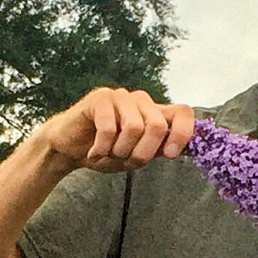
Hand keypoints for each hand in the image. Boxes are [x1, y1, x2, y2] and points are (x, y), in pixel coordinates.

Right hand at [36, 87, 194, 173]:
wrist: (70, 149)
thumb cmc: (107, 152)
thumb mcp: (139, 155)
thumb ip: (160, 149)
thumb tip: (187, 148)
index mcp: (156, 114)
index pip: (184, 113)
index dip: (182, 134)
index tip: (168, 155)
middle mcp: (142, 101)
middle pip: (158, 126)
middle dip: (142, 153)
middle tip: (125, 161)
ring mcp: (121, 96)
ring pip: (135, 127)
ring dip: (120, 151)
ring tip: (108, 154)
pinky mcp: (100, 98)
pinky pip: (109, 127)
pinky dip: (102, 148)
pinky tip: (94, 153)